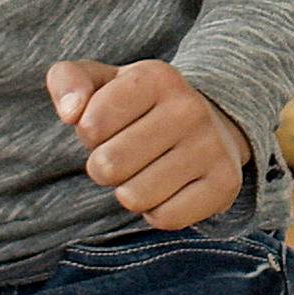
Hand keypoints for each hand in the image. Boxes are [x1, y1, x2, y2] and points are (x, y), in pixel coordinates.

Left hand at [46, 59, 250, 231]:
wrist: (210, 123)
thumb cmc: (137, 106)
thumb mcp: (101, 82)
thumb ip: (68, 80)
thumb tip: (70, 112)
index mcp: (155, 76)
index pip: (90, 125)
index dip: (89, 133)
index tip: (109, 124)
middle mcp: (189, 107)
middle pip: (108, 166)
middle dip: (104, 166)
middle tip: (125, 153)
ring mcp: (211, 146)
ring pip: (134, 197)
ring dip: (129, 191)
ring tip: (146, 169)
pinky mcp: (225, 183)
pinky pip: (165, 218)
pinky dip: (157, 210)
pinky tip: (168, 188)